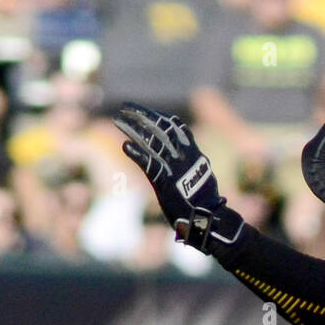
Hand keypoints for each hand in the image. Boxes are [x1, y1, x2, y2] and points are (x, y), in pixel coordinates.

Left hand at [112, 103, 246, 256]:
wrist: (207, 216)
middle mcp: (181, 154)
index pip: (172, 126)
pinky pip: (147, 163)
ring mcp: (172, 166)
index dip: (156, 116)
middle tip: (125, 107)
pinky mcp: (163, 180)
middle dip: (140, 115)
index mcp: (191, 150)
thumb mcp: (203, 174)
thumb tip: (193, 151)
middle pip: (158, 128)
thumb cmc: (205, 200)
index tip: (142, 111)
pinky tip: (125, 146)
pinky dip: (136, 153)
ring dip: (132, 129)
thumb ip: (194, 159)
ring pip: (150, 141)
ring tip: (118, 120)